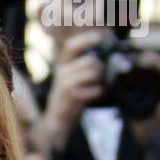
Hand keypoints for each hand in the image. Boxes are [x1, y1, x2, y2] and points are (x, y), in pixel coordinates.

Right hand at [42, 30, 104, 151]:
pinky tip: (96, 95)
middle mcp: (62, 73)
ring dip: (100, 79)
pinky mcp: (72, 97)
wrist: (56, 122)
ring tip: (99, 86)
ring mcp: (66, 84)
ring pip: (92, 72)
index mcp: (62, 67)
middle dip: (100, 67)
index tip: (100, 37)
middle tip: (102, 75)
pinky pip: (94, 89)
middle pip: (89, 61)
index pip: (71, 47)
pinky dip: (98, 92)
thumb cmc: (68, 100)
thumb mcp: (70, 81)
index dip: (86, 40)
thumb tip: (101, 60)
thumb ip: (82, 69)